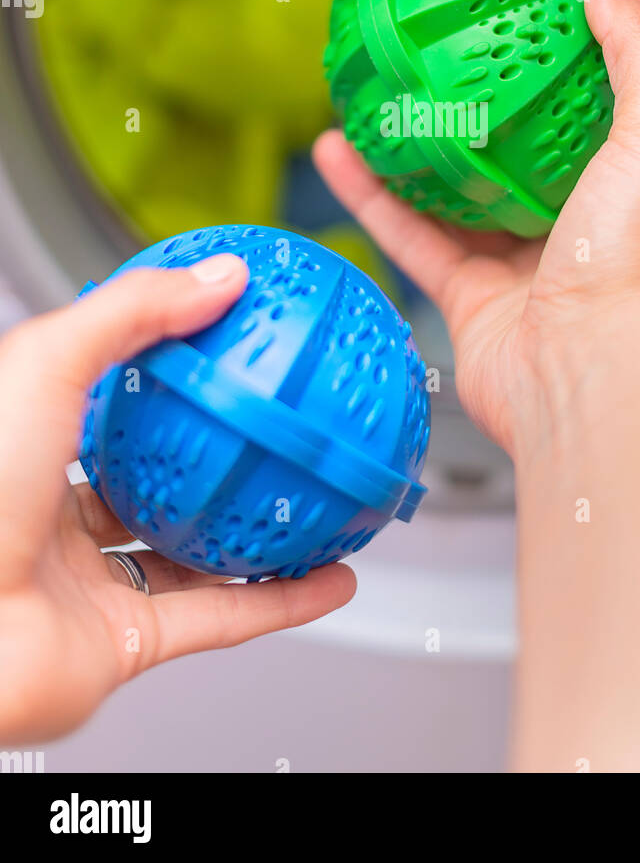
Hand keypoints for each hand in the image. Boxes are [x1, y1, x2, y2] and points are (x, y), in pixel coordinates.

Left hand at [0, 258, 354, 743]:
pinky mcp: (123, 643)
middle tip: (273, 429)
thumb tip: (216, 277)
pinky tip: (326, 580)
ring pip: (192, 555)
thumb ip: (131, 313)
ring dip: (257, 532)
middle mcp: (56, 520)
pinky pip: (220, 617)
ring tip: (314, 504)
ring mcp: (89, 584)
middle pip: (152, 481)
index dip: (165, 367)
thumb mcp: (46, 364)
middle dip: (212, 457)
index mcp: (31, 448)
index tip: (225, 340)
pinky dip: (280, 603)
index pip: (105, 400)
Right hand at [314, 0, 639, 454]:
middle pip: (515, 143)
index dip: (560, 52)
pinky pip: (409, 231)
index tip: (519, 2)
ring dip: (410, 141)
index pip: (592, 101)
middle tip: (435, 45)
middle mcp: (572, 215)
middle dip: (476, 98)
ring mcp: (516, 255)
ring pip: (452, 187)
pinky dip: (370, 193)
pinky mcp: (465, 291)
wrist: (580, 373)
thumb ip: (638, 54)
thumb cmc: (628, 263)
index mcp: (623, 176)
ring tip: (371, 88)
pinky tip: (336, 151)